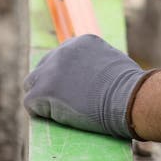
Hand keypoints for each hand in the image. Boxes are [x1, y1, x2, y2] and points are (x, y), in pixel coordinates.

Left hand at [23, 34, 151, 137]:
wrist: (127, 98)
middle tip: (61, 101)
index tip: (71, 87)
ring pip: (32, 83)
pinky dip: (41, 113)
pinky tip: (56, 118)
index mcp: (81, 42)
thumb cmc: (130, 87)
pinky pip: (31, 103)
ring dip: (42, 97)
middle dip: (50, 83)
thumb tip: (96, 76)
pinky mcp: (44, 91)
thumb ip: (98, 63)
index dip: (65, 74)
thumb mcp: (114, 63)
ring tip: (57, 111)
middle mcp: (63, 51)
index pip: (62, 56)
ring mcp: (52, 70)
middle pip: (43, 66)